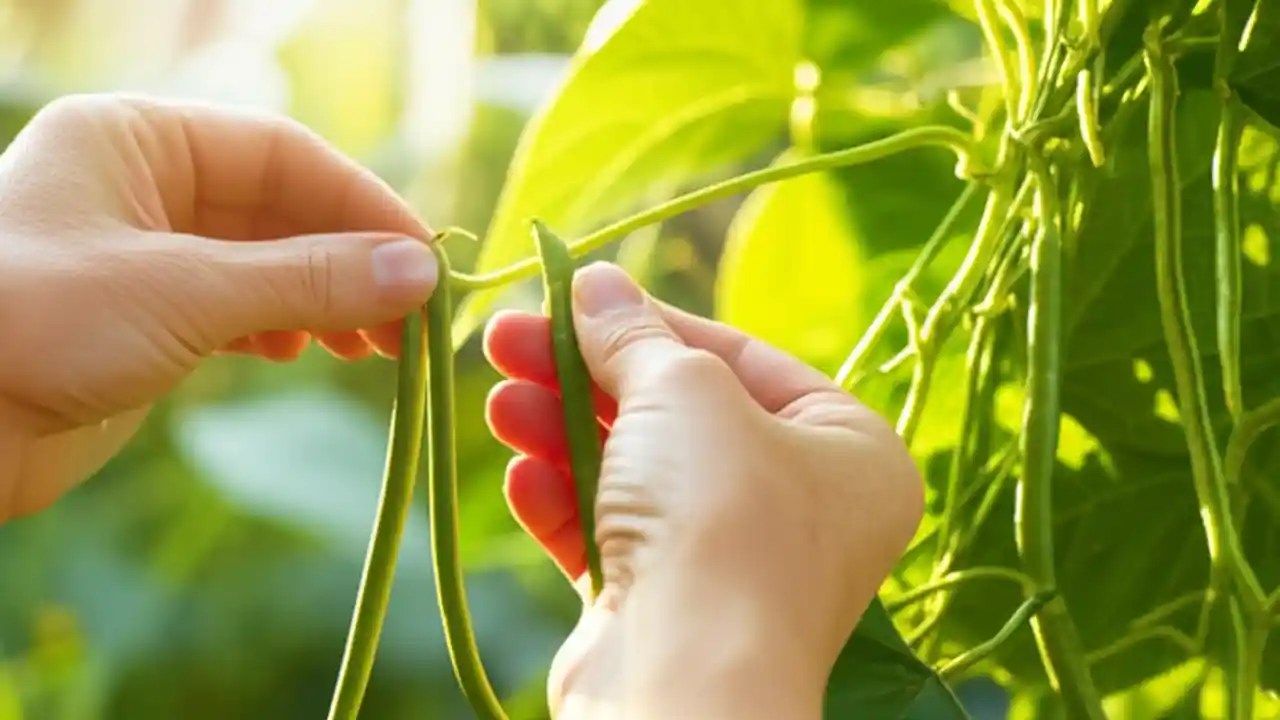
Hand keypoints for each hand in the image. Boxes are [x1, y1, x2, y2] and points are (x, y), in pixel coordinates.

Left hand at [0, 94, 438, 521]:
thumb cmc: (37, 324)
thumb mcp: (187, 292)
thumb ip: (308, 280)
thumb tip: (420, 273)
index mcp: (138, 139)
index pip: (283, 154)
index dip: (361, 203)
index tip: (423, 259)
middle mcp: (144, 186)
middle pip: (281, 210)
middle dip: (350, 261)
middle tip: (411, 317)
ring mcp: (145, 254)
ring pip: (266, 263)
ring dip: (326, 300)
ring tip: (373, 344)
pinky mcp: (144, 319)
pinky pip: (239, 308)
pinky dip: (282, 328)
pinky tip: (304, 352)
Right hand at [484, 263, 924, 718]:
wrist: (686, 683)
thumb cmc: (719, 515)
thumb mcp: (681, 390)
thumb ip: (635, 334)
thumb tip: (595, 283)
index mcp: (849, 450)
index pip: (741, 357)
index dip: (652, 321)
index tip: (575, 294)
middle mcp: (802, 508)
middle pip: (677, 414)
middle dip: (587, 375)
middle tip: (509, 337)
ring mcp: (733, 563)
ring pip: (636, 474)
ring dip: (561, 431)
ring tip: (499, 401)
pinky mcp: (667, 608)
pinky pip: (613, 537)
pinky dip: (565, 501)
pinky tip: (520, 474)